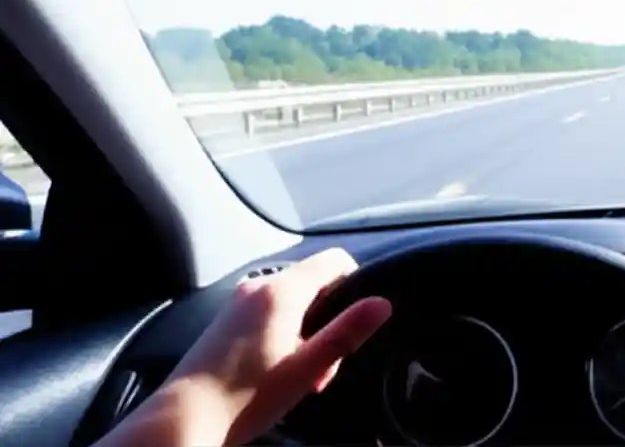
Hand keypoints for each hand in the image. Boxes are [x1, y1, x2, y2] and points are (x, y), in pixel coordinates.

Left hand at [95, 248, 391, 446]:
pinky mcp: (226, 320)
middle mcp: (258, 286)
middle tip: (322, 366)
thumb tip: (383, 304)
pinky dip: (283, 335)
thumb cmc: (247, 396)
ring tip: (298, 373)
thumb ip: (347, 332)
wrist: (186, 417)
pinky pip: (270, 314)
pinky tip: (276, 370)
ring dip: (306, 333)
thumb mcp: (308, 367)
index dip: (355, 287)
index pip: (336, 261)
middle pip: (315, 286)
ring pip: (294, 302)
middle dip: (328, 321)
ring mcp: (239, 302)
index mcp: (282, 290)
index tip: (351, 326)